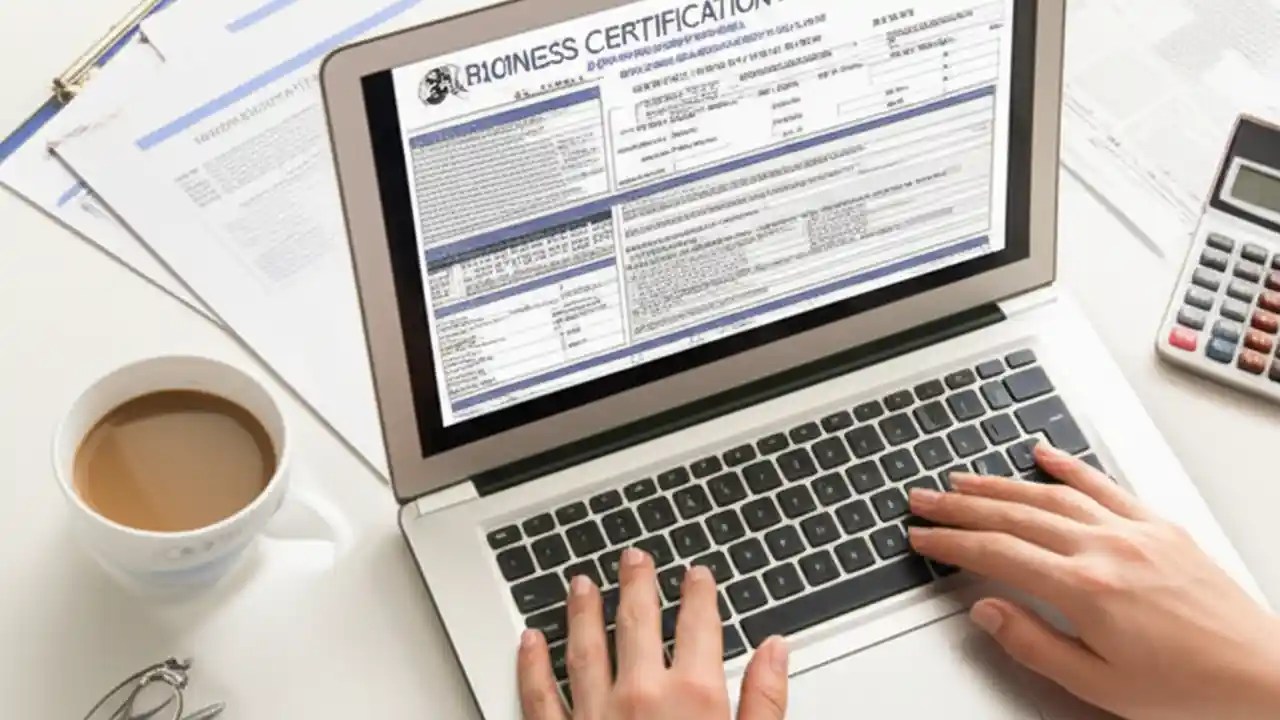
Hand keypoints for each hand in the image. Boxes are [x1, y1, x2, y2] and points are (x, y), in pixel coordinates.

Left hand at [517, 549, 789, 719]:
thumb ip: (766, 702)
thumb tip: (776, 650)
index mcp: (695, 699)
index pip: (699, 626)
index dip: (699, 593)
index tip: (697, 574)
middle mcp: (641, 698)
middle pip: (636, 622)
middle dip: (636, 584)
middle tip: (633, 557)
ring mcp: (595, 719)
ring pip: (583, 647)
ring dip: (581, 610)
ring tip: (579, 583)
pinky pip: (539, 696)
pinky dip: (531, 664)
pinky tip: (529, 640)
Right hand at [907, 443, 1279, 719]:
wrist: (1264, 678)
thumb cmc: (1190, 690)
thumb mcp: (1097, 684)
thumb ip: (1033, 643)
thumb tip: (986, 610)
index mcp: (1085, 589)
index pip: (995, 553)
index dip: (950, 541)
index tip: (921, 535)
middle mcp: (1107, 548)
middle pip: (1014, 515)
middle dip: (960, 505)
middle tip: (923, 498)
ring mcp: (1135, 531)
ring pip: (1051, 494)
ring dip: (1000, 483)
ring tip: (963, 478)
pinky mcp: (1161, 526)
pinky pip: (1105, 485)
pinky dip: (1070, 466)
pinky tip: (1044, 453)